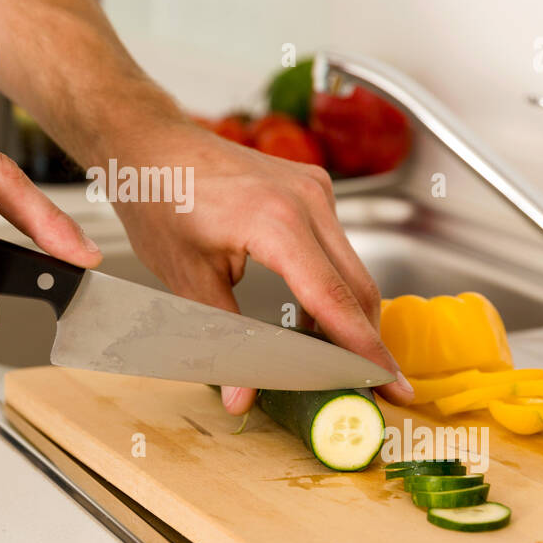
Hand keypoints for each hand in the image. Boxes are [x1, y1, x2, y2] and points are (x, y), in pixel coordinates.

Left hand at [105, 120, 412, 414]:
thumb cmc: (159, 199)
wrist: (150, 143)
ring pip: (352, 266)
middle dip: (369, 341)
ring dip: (350, 315)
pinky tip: (315, 321)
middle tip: (377, 389)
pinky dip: (334, 284)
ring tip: (343, 363)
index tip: (393, 387)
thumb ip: (225, 340)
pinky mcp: (310, 187)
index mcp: (276, 221)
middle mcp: (307, 200)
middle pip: (358, 285)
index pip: (335, 299)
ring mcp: (313, 189)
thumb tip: (241, 398)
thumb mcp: (187, 279)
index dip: (365, 351)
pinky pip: (336, 245)